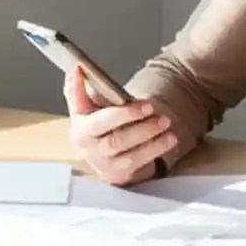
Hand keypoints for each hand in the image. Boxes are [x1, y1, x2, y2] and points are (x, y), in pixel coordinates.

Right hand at [63, 66, 177, 185]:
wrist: (98, 148)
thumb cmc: (93, 122)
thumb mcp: (82, 106)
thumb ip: (77, 89)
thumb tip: (76, 70)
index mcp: (80, 131)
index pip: (99, 124)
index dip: (123, 114)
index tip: (146, 104)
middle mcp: (91, 152)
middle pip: (116, 142)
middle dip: (141, 128)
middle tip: (161, 115)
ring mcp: (105, 166)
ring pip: (130, 156)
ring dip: (152, 141)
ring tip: (167, 124)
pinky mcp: (120, 176)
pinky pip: (139, 167)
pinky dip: (155, 151)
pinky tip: (169, 139)